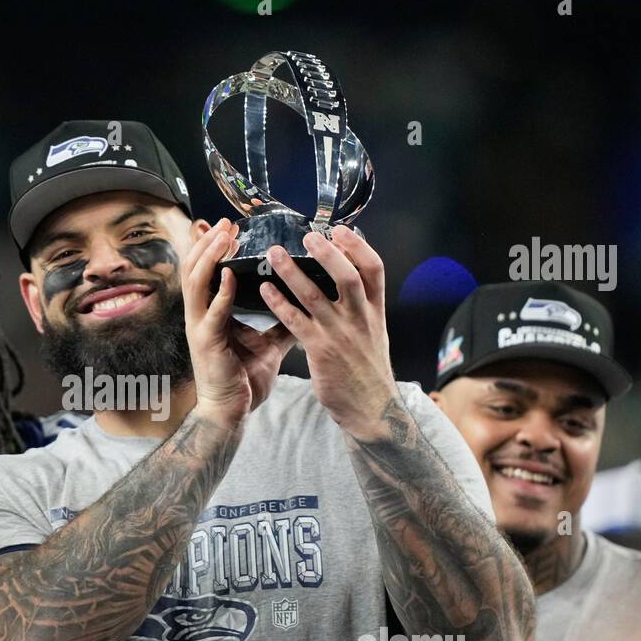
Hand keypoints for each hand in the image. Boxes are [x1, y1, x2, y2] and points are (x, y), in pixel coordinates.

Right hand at [182, 218, 296, 426]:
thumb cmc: (244, 379)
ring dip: (209, 257)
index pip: (207, 271)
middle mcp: (201, 316)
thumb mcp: (268, 342)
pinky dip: (219, 292)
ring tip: (224, 237)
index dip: (213, 247)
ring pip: (195, 282)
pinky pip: (211, 312)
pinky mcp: (206, 343)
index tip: (230, 226)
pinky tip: (227, 274)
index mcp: (212, 313)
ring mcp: (200, 328)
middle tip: (226, 222)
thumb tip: (308, 301)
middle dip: (208, 242)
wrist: (232, 413)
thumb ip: (282, 319)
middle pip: (195, 268)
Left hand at [258, 226, 397, 438]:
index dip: (358, 247)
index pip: (374, 270)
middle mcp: (360, 318)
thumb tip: (347, 285)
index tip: (341, 230)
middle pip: (347, 276)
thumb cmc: (367, 372)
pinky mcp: (320, 351)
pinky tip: (265, 290)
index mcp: (375, 312)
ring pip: (314, 295)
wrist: (371, 409)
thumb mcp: (373, 335)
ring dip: (292, 272)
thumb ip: (361, 310)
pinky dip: (279, 303)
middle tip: (308, 235)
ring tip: (273, 253)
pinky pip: (295, 321)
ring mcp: (340, 334)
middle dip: (327, 253)